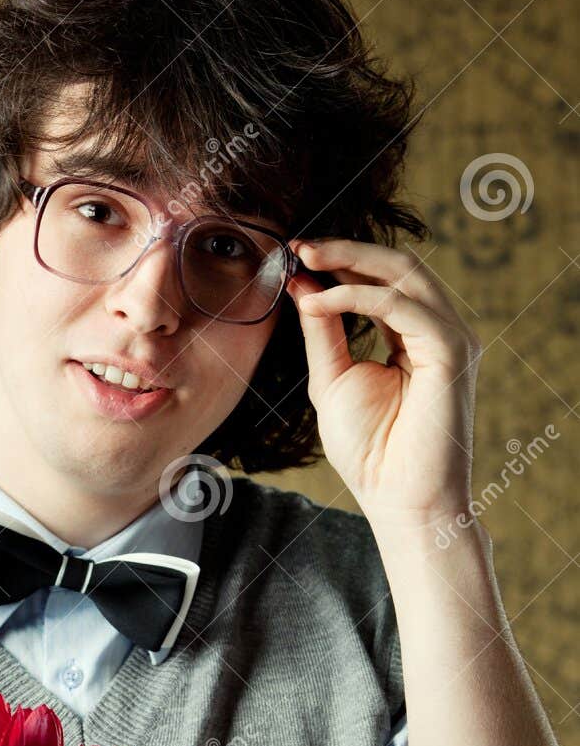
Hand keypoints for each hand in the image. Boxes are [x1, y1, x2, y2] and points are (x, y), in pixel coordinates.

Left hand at [285, 239, 479, 532]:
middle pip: (396, 265)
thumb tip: (303, 284)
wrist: (399, 499)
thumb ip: (323, 331)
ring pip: (404, 273)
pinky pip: (401, 306)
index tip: (293, 254)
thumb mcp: (331, 379)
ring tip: (304, 260)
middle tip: (298, 246)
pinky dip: (358, 297)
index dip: (338, 262)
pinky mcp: (451, 350)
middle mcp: (437, 329)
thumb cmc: (370, 451)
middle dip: (343, 250)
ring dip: (349, 261)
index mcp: (413, 334)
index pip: (380, 281)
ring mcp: (450, 337)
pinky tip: (321, 300)